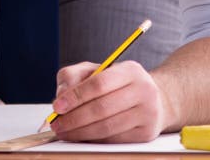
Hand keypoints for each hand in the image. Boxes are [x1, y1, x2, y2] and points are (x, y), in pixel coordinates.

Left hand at [50, 61, 170, 142]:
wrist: (153, 99)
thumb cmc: (119, 84)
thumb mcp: (99, 70)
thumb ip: (75, 75)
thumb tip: (61, 94)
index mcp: (131, 70)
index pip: (99, 83)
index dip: (76, 96)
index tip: (57, 106)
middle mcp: (143, 90)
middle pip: (102, 108)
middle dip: (74, 118)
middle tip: (57, 123)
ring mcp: (148, 113)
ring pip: (107, 127)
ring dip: (80, 132)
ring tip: (64, 132)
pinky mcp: (146, 133)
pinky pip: (114, 140)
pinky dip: (94, 140)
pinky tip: (82, 136)